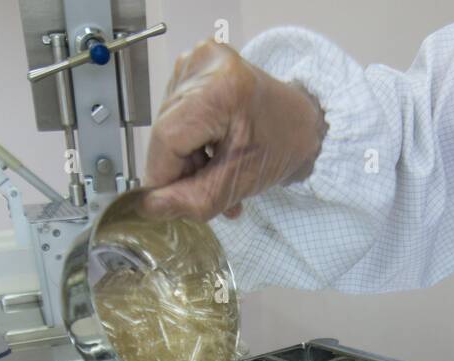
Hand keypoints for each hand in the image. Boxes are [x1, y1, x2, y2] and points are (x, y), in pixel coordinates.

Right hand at [140, 40, 326, 221]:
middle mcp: (202, 63)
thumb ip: (193, 199)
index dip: (163, 177)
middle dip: (181, 170)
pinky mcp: (194, 65)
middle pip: (166, 132)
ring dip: (187, 159)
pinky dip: (191, 140)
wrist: (303, 119)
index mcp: (220, 89)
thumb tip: (150, 207)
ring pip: (168, 126)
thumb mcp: (240, 181)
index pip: (167, 139)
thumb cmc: (283, 145)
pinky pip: (176, 114)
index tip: (171, 202)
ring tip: (217, 172)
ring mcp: (196, 60)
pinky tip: (213, 150)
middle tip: (208, 190)